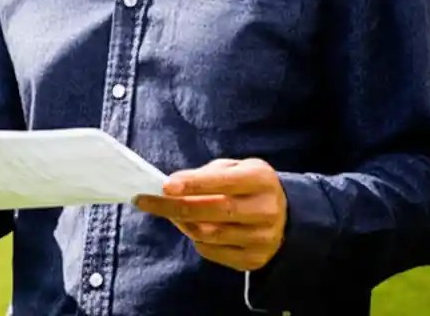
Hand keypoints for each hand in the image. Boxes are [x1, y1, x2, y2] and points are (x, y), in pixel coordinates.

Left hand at [135, 158, 286, 271]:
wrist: (284, 216)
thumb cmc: (248, 186)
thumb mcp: (234, 169)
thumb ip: (206, 174)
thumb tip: (172, 185)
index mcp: (261, 180)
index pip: (224, 182)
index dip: (194, 184)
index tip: (165, 185)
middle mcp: (266, 211)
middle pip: (214, 212)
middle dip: (175, 206)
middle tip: (145, 200)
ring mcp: (262, 239)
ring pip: (209, 234)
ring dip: (182, 222)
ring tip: (168, 211)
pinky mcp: (253, 260)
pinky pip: (212, 252)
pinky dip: (195, 238)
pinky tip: (191, 226)